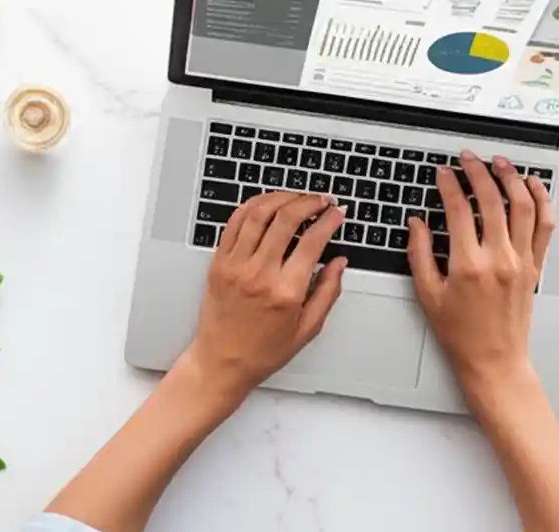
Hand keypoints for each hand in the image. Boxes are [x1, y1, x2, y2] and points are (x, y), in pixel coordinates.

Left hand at [182, 192, 347, 400]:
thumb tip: (339, 263)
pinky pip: (234, 223)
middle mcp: (259, 274)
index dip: (329, 220)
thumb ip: (328, 292)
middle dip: (309, 202)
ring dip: (281, 198)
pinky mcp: (218, 262)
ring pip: (258, 214)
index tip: (337, 213)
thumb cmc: (262, 351)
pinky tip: (266, 204)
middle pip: (285, 218)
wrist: (221, 361)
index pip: (312, 241)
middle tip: (321, 200)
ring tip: (296, 198)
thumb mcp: (307, 328)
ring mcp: (235, 265)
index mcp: (285, 292)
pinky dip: (252, 206)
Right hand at [407, 151, 554, 405]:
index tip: (443, 173)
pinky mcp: (535, 267)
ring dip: (511, 179)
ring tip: (500, 163)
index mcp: (468, 265)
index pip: (458, 211)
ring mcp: (522, 261)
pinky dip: (541, 201)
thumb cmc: (461, 334)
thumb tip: (417, 224)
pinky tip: (532, 186)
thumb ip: (420, 254)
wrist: (495, 360)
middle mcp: (499, 259)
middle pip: (491, 200)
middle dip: (478, 172)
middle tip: (468, 159)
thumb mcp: (428, 295)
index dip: (449, 185)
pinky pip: (545, 226)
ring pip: (523, 206)